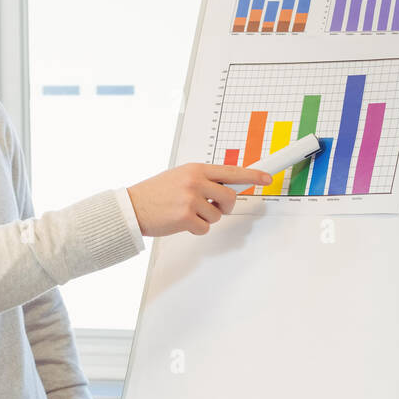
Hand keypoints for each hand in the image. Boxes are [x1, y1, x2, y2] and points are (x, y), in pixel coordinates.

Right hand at [126, 162, 272, 236]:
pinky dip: (196, 229)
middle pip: (229, 197)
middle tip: (214, 208)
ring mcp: (191, 199)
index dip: (252, 176)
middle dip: (225, 206)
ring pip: (217, 215)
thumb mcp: (180, 177)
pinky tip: (181, 222)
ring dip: (205, 219)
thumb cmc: (155, 194)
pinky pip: (204, 228)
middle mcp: (195, 182)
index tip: (266, 178)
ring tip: (186, 213)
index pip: (231, 171)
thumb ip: (203, 180)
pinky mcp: (185, 217)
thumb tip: (225, 188)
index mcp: (196, 169)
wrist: (132, 207)